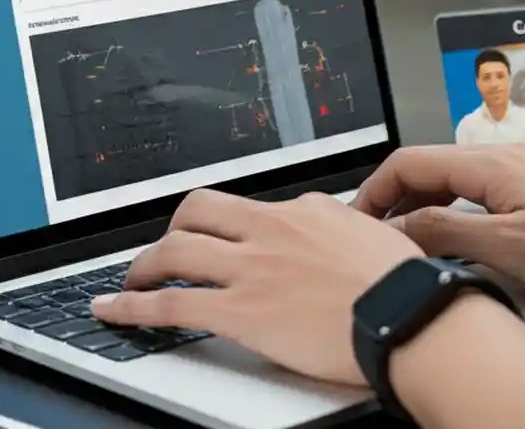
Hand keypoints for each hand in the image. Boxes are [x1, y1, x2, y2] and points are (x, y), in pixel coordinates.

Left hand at [90, 189, 421, 384]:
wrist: (410, 316)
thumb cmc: (405, 288)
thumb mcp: (378, 240)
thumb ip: (348, 234)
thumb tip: (348, 235)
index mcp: (307, 211)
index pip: (255, 208)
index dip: (236, 228)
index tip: (229, 241)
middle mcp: (272, 229)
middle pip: (199, 210)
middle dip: (176, 228)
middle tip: (168, 250)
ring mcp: (251, 267)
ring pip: (175, 249)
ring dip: (144, 265)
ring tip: (132, 279)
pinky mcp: (239, 310)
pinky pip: (169, 302)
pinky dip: (131, 306)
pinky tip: (114, 310)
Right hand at [353, 145, 524, 298]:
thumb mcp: (505, 247)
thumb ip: (445, 231)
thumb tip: (400, 225)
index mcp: (489, 163)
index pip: (410, 162)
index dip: (375, 190)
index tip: (357, 220)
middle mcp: (502, 157)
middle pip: (427, 167)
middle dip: (393, 196)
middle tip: (372, 232)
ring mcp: (519, 171)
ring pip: (451, 179)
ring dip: (420, 204)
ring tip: (402, 237)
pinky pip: (474, 191)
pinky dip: (449, 209)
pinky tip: (447, 236)